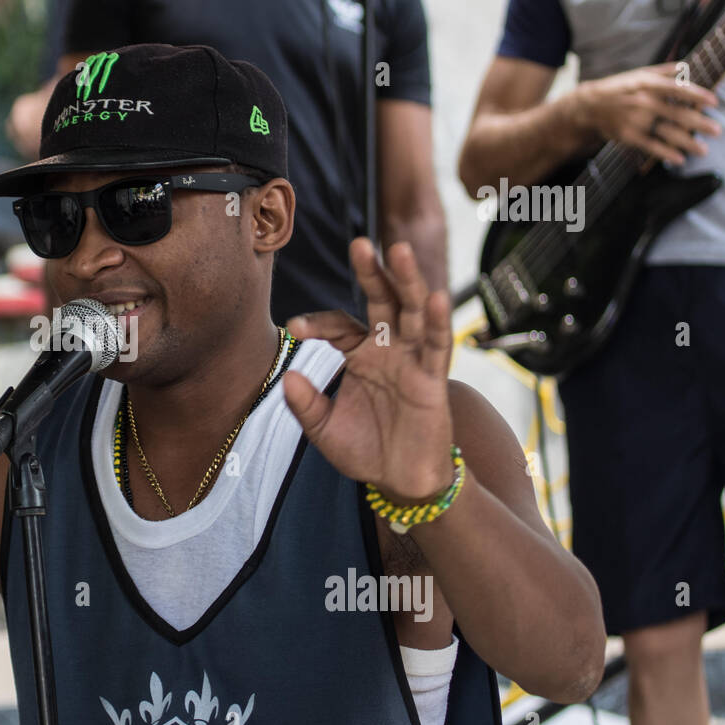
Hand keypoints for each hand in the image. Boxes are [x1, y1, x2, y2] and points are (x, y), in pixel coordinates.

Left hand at [282, 239, 453, 505]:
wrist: (399, 481)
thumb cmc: (364, 449)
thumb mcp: (323, 429)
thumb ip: (306, 405)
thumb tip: (286, 380)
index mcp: (359, 355)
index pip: (338, 327)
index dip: (317, 324)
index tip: (294, 328)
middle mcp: (387, 349)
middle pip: (380, 302)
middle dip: (372, 273)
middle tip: (359, 243)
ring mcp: (412, 360)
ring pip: (411, 312)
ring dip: (406, 281)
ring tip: (398, 251)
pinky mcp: (433, 378)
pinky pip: (437, 345)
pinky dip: (437, 321)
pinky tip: (434, 296)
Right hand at [573, 63, 719, 164]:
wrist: (588, 106)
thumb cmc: (618, 88)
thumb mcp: (638, 74)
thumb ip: (663, 72)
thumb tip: (686, 67)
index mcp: (649, 85)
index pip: (678, 89)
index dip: (697, 95)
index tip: (713, 101)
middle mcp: (644, 102)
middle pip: (678, 114)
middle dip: (700, 124)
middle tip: (717, 131)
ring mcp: (636, 120)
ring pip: (667, 133)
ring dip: (688, 143)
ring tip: (703, 150)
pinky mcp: (628, 135)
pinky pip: (651, 146)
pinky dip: (666, 153)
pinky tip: (680, 159)